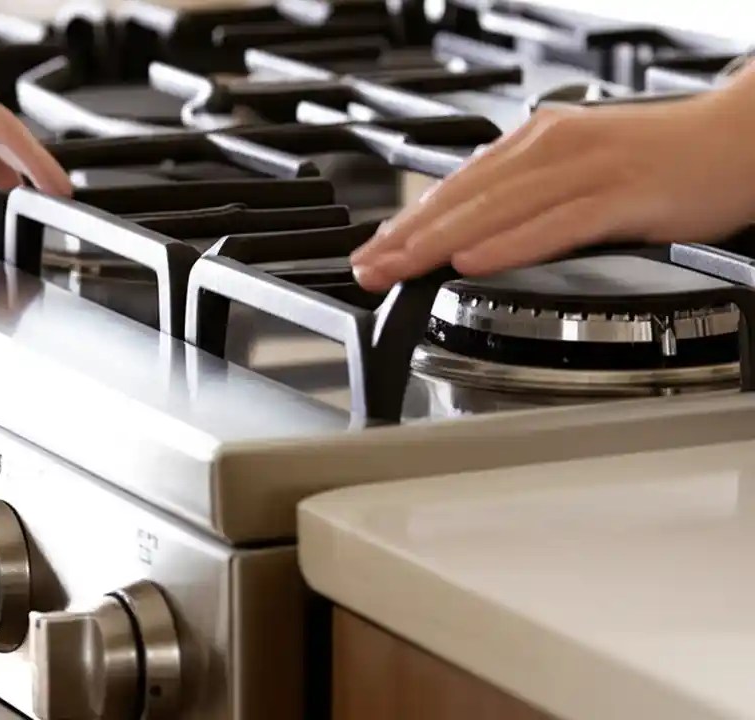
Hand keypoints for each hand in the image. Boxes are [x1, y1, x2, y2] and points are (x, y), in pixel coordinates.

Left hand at [349, 85, 754, 291]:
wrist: (740, 138)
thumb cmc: (661, 161)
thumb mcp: (579, 170)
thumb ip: (528, 197)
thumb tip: (474, 231)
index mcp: (536, 143)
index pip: (456, 186)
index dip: (408, 222)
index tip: (372, 252)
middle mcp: (552, 150)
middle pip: (464, 199)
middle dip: (407, 238)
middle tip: (367, 268)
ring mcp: (587, 171)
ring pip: (496, 210)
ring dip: (439, 243)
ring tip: (398, 268)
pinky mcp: (621, 197)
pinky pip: (555, 225)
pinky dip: (510, 244)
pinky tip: (473, 262)